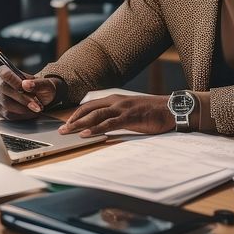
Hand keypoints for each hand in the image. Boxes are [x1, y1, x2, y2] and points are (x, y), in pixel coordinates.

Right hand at [0, 66, 57, 119]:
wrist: (41, 97)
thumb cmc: (41, 88)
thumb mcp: (45, 83)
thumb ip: (38, 83)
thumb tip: (26, 85)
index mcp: (4, 70)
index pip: (6, 74)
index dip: (16, 82)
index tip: (28, 89)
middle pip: (4, 89)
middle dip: (22, 98)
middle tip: (37, 105)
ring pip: (6, 104)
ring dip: (23, 109)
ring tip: (36, 109)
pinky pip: (7, 114)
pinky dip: (21, 115)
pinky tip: (30, 113)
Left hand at [58, 95, 174, 136]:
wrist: (172, 108)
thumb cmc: (153, 111)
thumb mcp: (132, 110)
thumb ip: (119, 114)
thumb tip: (106, 124)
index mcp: (116, 99)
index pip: (91, 105)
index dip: (78, 113)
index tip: (68, 123)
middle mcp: (117, 101)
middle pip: (89, 109)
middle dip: (74, 119)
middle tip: (62, 130)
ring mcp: (123, 109)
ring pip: (96, 115)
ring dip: (80, 124)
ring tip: (68, 132)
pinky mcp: (130, 117)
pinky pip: (109, 123)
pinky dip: (96, 128)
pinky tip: (86, 134)